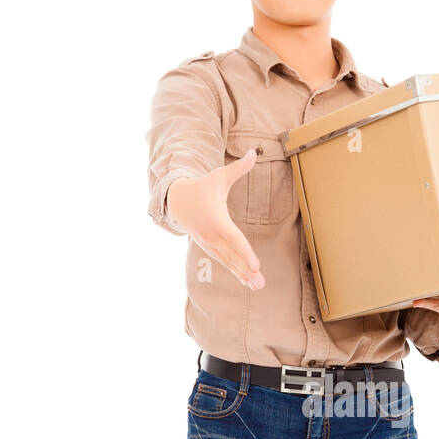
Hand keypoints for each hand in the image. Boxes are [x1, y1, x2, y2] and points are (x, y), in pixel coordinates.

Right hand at [167, 151, 264, 289]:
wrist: (178, 201)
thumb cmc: (202, 187)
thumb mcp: (219, 176)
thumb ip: (239, 168)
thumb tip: (256, 151)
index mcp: (217, 220)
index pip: (234, 239)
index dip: (245, 252)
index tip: (256, 265)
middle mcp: (212, 236)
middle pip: (232, 256)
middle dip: (246, 270)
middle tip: (260, 282)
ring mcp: (210, 244)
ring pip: (229, 262)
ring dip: (243, 275)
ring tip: (258, 286)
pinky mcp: (209, 248)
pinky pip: (225, 262)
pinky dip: (236, 272)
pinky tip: (249, 282)